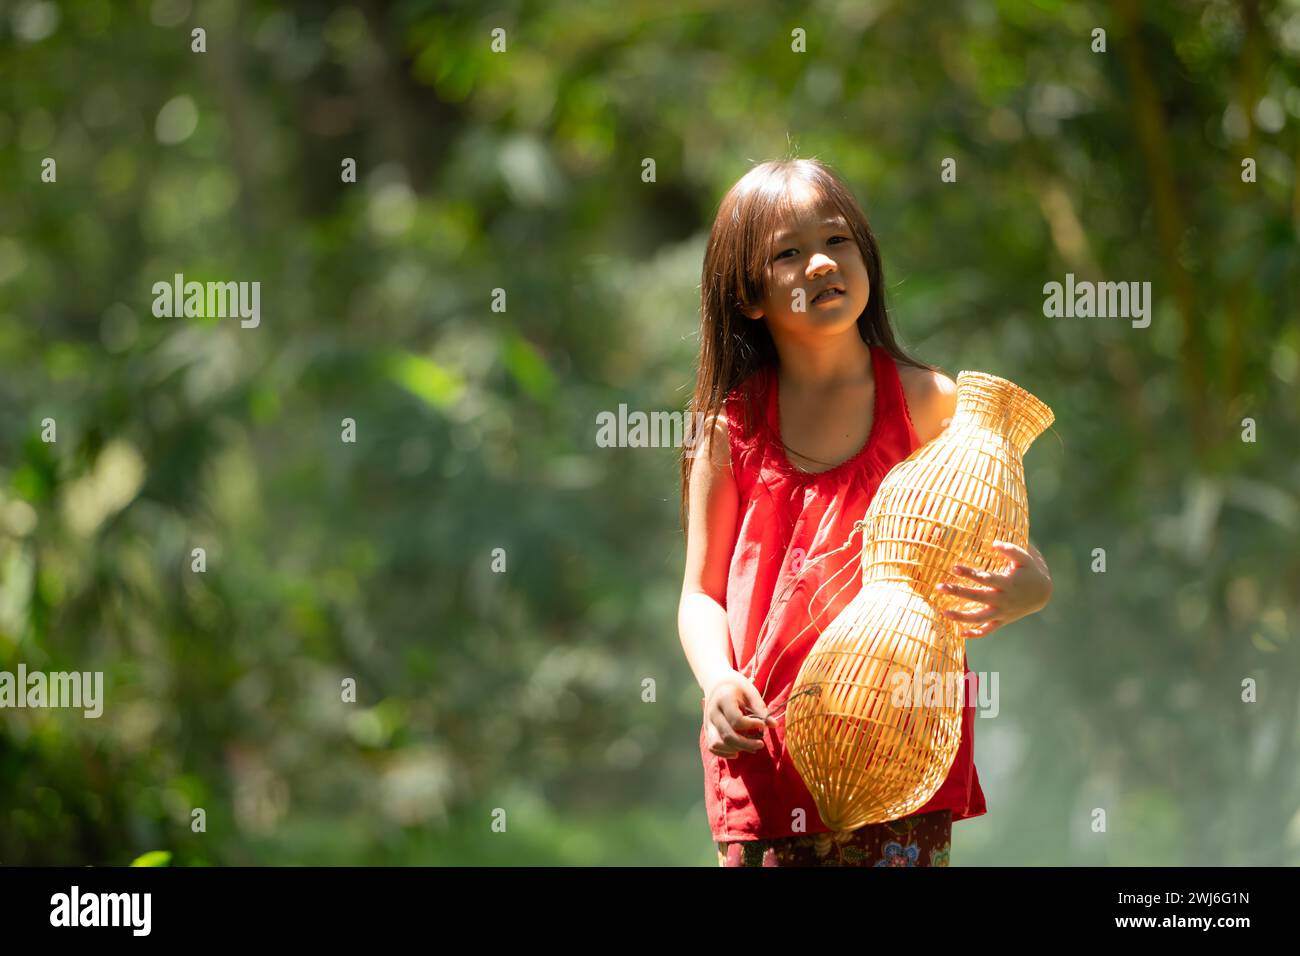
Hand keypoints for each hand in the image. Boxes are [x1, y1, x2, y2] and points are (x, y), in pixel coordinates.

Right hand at [703, 670, 777, 758]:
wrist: (716, 682)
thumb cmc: (736, 686)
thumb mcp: (750, 691)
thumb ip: (760, 708)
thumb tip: (773, 725)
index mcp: (723, 700)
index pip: (736, 720)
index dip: (752, 725)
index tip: (763, 724)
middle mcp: (713, 713)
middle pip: (727, 736)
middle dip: (746, 744)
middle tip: (761, 744)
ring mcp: (708, 722)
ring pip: (718, 744)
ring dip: (735, 749)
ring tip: (749, 746)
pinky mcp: (707, 729)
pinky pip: (712, 747)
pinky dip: (724, 753)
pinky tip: (737, 751)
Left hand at [936, 540, 1051, 638]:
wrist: (1042, 593)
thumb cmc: (1030, 571)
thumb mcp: (1024, 558)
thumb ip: (1010, 549)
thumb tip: (993, 543)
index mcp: (1007, 583)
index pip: (986, 579)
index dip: (970, 574)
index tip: (954, 567)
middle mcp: (1003, 600)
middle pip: (977, 598)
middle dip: (958, 593)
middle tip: (939, 587)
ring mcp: (1001, 613)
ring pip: (979, 618)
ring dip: (961, 617)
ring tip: (943, 612)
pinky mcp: (1001, 621)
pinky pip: (987, 631)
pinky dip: (975, 634)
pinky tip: (960, 633)